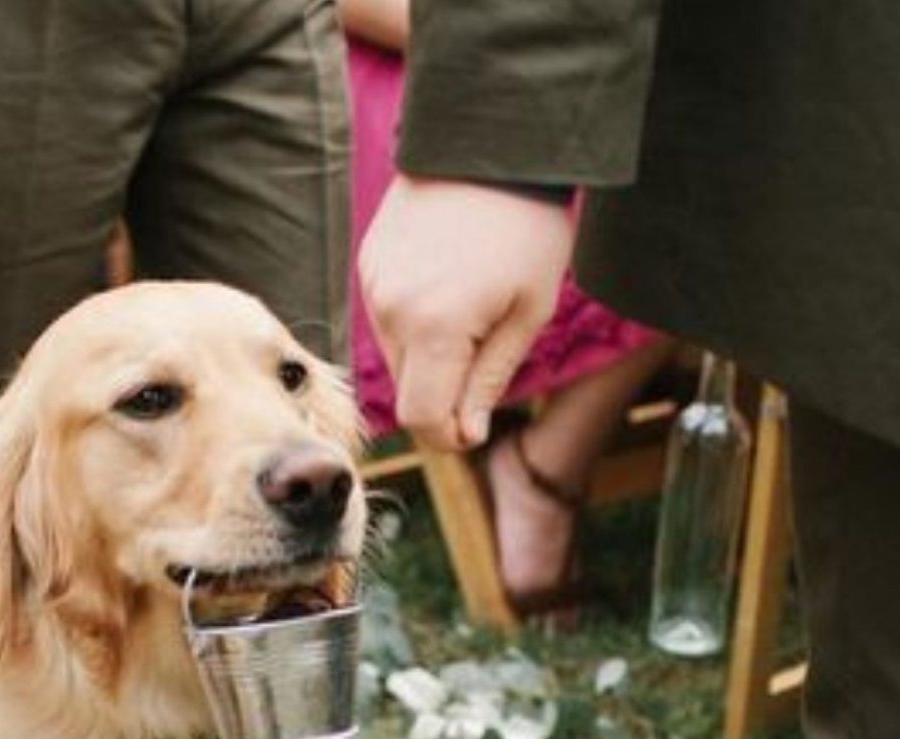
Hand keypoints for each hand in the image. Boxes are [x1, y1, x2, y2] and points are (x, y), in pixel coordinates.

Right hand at [360, 177, 574, 449]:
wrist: (488, 141)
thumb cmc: (526, 227)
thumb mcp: (529, 311)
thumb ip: (491, 380)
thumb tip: (467, 435)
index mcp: (436, 328)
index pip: (422, 419)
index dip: (449, 437)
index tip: (476, 428)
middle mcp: (391, 311)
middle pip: (409, 391)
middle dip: (444, 396)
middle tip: (488, 356)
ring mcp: (374, 286)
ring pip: (398, 356)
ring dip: (431, 355)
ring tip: (473, 305)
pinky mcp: (369, 264)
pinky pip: (388, 317)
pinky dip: (416, 320)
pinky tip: (450, 281)